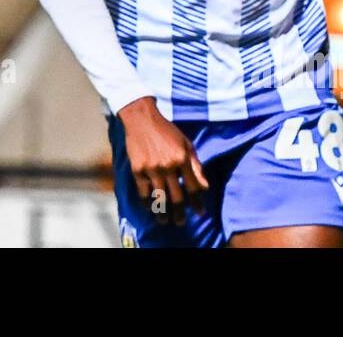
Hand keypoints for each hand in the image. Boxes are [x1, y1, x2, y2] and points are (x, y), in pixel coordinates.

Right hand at [117, 97, 207, 224]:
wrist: (142, 119)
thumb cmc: (166, 130)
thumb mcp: (186, 144)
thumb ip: (196, 165)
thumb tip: (205, 186)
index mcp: (182, 158)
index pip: (193, 187)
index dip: (197, 202)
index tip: (200, 213)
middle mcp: (168, 166)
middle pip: (177, 197)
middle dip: (180, 213)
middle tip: (180, 222)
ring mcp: (152, 169)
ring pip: (160, 198)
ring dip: (163, 213)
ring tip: (165, 221)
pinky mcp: (137, 170)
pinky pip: (143, 192)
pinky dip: (147, 203)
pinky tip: (150, 208)